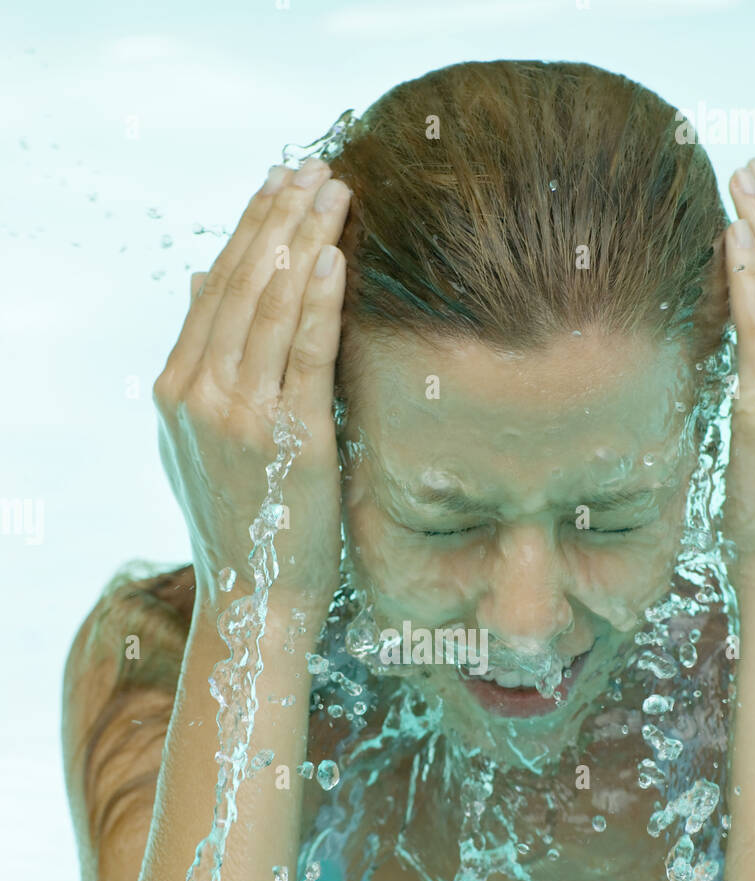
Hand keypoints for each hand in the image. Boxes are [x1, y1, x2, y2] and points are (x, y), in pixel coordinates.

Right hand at [152, 159, 350, 615]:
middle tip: (316, 166)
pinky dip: (320, 302)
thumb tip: (205, 278)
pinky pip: (305, 355)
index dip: (253, 228)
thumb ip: (203, 359)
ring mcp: (238, 416)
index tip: (283, 182)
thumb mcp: (204, 436)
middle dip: (281, 216)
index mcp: (176, 387)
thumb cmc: (244, 518)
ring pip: (272, 308)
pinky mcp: (286, 440)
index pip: (218, 286)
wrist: (255, 597)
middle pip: (243, 283)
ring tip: (335, 191)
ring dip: (305, 240)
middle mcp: (198, 393)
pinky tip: (334, 257)